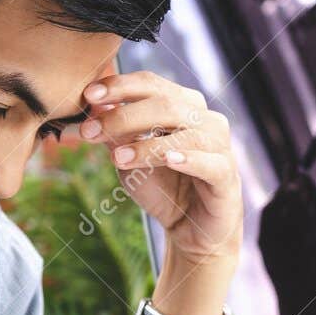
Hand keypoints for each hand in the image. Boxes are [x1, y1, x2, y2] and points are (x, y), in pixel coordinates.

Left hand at [77, 71, 241, 270]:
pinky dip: (189, 159)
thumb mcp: (129, 160)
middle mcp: (205, 119)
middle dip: (124, 117)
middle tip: (91, 132)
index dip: (119, 86)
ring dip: (147, 145)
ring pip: (185, 134)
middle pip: (165, 104)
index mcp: (182, 106)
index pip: (151, 84)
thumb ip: (116, 135)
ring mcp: (220, 146)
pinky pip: (210, 163)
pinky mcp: (227, 175)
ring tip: (118, 158)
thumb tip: (93, 105)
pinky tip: (169, 160)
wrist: (190, 230)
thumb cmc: (162, 188)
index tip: (88, 96)